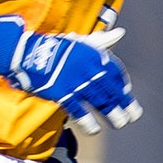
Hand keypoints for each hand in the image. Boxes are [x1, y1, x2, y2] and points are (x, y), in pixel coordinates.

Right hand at [0, 16, 142, 135]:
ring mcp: (75, 81)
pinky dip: (87, 121)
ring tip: (120, 124)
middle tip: (134, 116)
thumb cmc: (56, 47)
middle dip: (124, 103)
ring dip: (111, 113)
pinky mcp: (62, 92)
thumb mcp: (80, 41)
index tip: (126, 94)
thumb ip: (102, 41)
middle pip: (111, 88)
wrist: (28, 53)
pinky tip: (94, 130)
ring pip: (99, 100)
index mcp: (93, 54)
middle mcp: (88, 67)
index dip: (122, 84)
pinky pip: (78, 110)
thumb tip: (121, 33)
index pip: (114, 71)